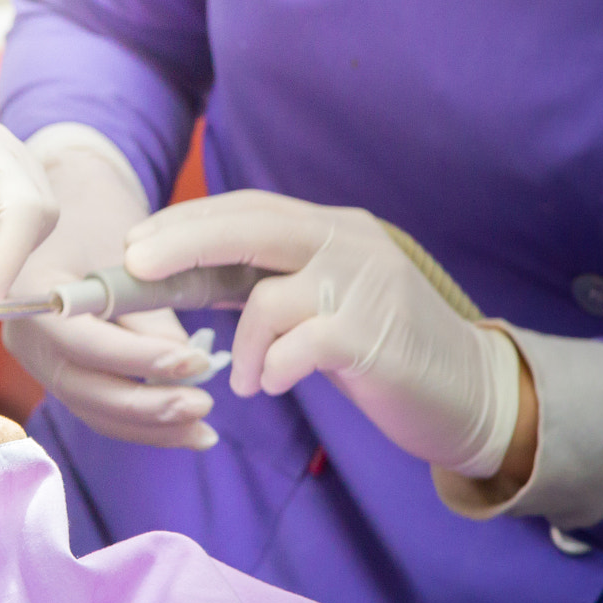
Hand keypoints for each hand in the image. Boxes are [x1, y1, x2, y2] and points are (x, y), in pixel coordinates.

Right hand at [1, 126, 220, 448]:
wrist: (63, 205)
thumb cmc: (97, 216)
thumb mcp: (127, 252)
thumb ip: (149, 310)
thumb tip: (182, 364)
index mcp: (30, 292)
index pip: (83, 342)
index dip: (138, 359)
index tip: (194, 363)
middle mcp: (24, 336)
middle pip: (83, 388)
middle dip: (147, 405)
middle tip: (203, 406)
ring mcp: (37, 360)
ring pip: (92, 409)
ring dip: (150, 426)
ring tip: (205, 431)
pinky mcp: (58, 373)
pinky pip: (97, 408)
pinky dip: (142, 423)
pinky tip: (186, 430)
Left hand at [125, 189, 522, 476]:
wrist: (469, 393)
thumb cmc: (380, 350)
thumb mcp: (322, 302)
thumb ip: (268, 284)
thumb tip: (183, 277)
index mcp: (334, 230)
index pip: (251, 209)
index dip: (189, 221)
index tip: (136, 241)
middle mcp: (351, 245)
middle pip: (253, 227)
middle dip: (184, 242)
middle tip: (134, 265)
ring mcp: (367, 288)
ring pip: (269, 298)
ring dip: (243, 347)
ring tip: (248, 378)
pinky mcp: (377, 339)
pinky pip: (299, 347)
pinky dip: (272, 369)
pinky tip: (273, 386)